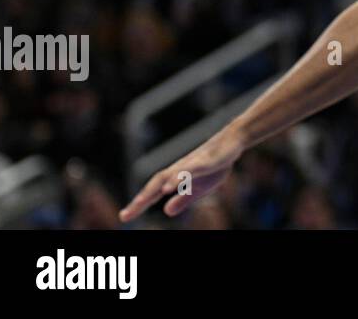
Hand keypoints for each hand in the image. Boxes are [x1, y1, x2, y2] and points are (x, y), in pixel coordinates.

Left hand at [119, 128, 242, 221]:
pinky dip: (177, 178)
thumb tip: (166, 211)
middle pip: (155, 183)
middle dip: (141, 199)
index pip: (154, 191)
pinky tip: (169, 186)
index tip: (124, 217)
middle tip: (126, 215)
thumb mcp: (200, 188)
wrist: (233, 142)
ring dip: (154, 188)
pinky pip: (189, 170)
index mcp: (176, 177)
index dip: (139, 204)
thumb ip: (183, 199)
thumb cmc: (215, 164)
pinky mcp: (205, 160)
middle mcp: (178, 169)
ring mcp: (191, 164)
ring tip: (142, 201)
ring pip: (169, 175)